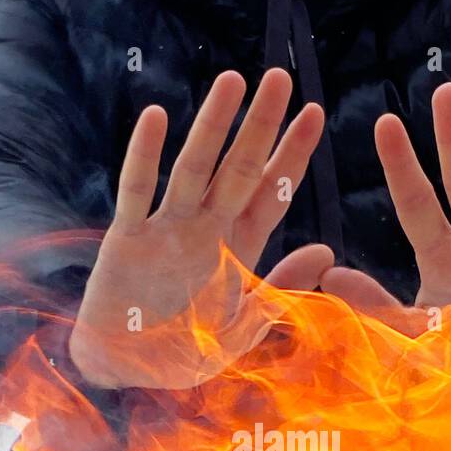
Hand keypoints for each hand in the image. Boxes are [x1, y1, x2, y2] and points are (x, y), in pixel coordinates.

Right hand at [69, 69, 332, 388]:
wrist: (123, 373)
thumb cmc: (182, 353)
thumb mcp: (240, 331)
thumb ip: (278, 292)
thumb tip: (326, 251)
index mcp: (237, 249)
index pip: (272, 192)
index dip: (292, 154)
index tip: (315, 113)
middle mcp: (205, 229)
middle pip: (238, 168)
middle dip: (261, 125)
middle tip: (282, 78)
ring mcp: (165, 229)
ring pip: (194, 168)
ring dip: (213, 126)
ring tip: (232, 81)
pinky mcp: (127, 239)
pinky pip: (137, 191)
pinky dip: (145, 156)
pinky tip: (155, 117)